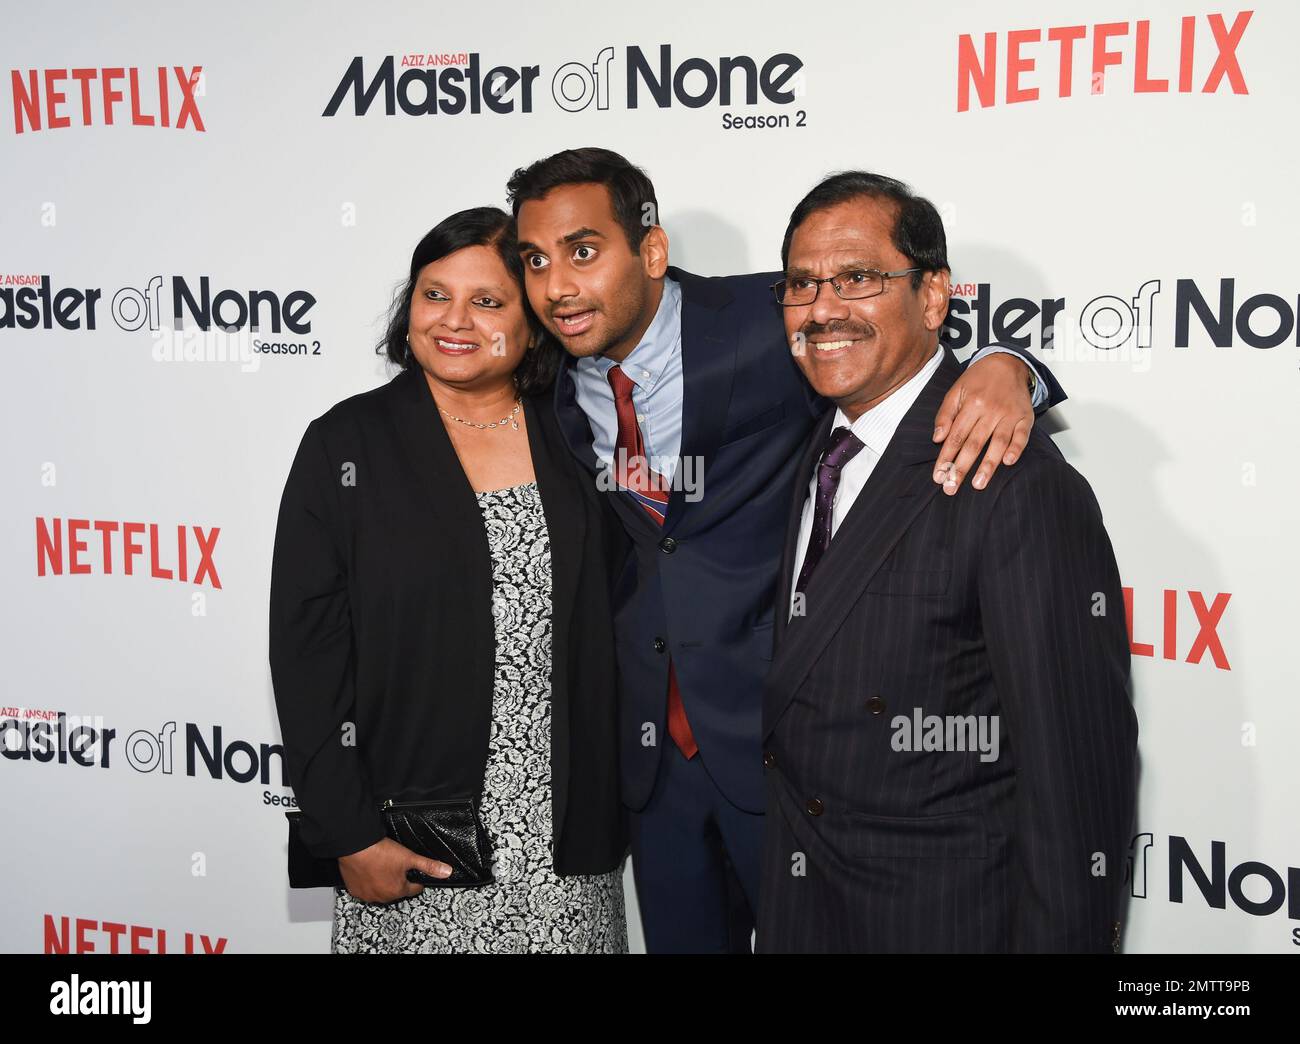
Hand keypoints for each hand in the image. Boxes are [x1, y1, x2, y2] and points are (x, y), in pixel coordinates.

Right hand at [338, 837, 451, 902]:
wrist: (355, 846)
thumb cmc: (380, 852)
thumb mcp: (409, 857)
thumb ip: (428, 866)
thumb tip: (446, 872)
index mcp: (397, 891)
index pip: (414, 889)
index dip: (416, 879)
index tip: (414, 873)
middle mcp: (382, 897)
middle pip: (397, 890)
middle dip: (399, 880)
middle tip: (396, 866)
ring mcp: (367, 895)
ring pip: (381, 890)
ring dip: (383, 882)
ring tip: (382, 867)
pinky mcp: (355, 890)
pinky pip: (365, 889)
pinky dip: (368, 882)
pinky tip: (369, 870)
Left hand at [931, 352, 1033, 494]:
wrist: (1007, 363)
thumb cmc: (978, 380)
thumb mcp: (956, 391)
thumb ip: (945, 414)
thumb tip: (937, 438)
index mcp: (971, 404)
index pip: (955, 436)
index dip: (946, 458)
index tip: (938, 476)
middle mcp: (990, 410)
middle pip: (974, 443)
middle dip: (961, 468)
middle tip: (952, 488)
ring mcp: (1009, 414)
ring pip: (997, 442)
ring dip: (988, 465)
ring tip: (978, 484)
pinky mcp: (1025, 417)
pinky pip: (1022, 435)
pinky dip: (1016, 449)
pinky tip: (1008, 462)